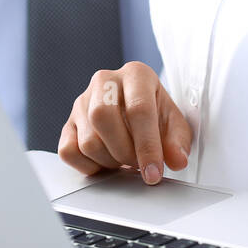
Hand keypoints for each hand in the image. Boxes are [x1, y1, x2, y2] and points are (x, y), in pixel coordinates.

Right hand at [58, 61, 192, 184]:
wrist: (139, 111)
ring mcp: (82, 101)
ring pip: (88, 140)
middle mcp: (105, 81)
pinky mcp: (69, 122)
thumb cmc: (156, 114)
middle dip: (123, 151)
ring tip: (125, 159)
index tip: (154, 172)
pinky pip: (68, 151)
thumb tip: (176, 160)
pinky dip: (88, 166)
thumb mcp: (175, 125)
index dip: (147, 146)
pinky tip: (105, 161)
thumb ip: (178, 142)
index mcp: (136, 74)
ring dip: (109, 161)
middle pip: (103, 117)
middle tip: (138, 164)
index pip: (138, 109)